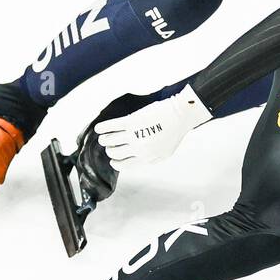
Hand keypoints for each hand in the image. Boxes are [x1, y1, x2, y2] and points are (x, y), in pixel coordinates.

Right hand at [93, 86, 212, 167]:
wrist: (180, 115)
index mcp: (146, 158)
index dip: (116, 163)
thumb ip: (150, 158)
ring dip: (104, 139)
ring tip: (102, 136)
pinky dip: (102, 127)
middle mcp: (139, 148)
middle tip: (109, 145)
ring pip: (110, 140)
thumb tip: (137, 160)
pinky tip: (98, 128)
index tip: (113, 160)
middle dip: (110, 149)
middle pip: (115, 152)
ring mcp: (134, 134)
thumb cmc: (174, 132)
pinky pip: (111, 126)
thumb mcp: (164, 153)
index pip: (124, 165)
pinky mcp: (132, 121)